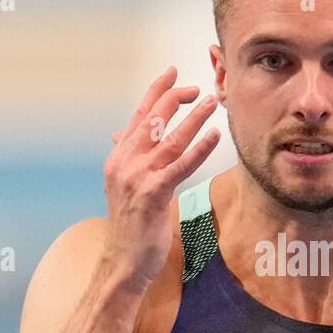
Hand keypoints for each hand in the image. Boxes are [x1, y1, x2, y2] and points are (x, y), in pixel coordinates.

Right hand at [102, 66, 219, 292]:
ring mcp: (137, 177)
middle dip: (176, 97)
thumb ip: (127, 157)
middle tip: (198, 86)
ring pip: (169, 139)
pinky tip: (213, 136)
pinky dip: (198, 149)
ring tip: (211, 101)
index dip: (156, 91)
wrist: (124, 260)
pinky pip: (180, 166)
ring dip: (193, 118)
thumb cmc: (130, 225)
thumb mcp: (124, 185)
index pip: (139, 115)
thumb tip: (120, 133)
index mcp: (119, 157)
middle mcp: (125, 162)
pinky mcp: (153, 194)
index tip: (172, 72)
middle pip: (153, 119)